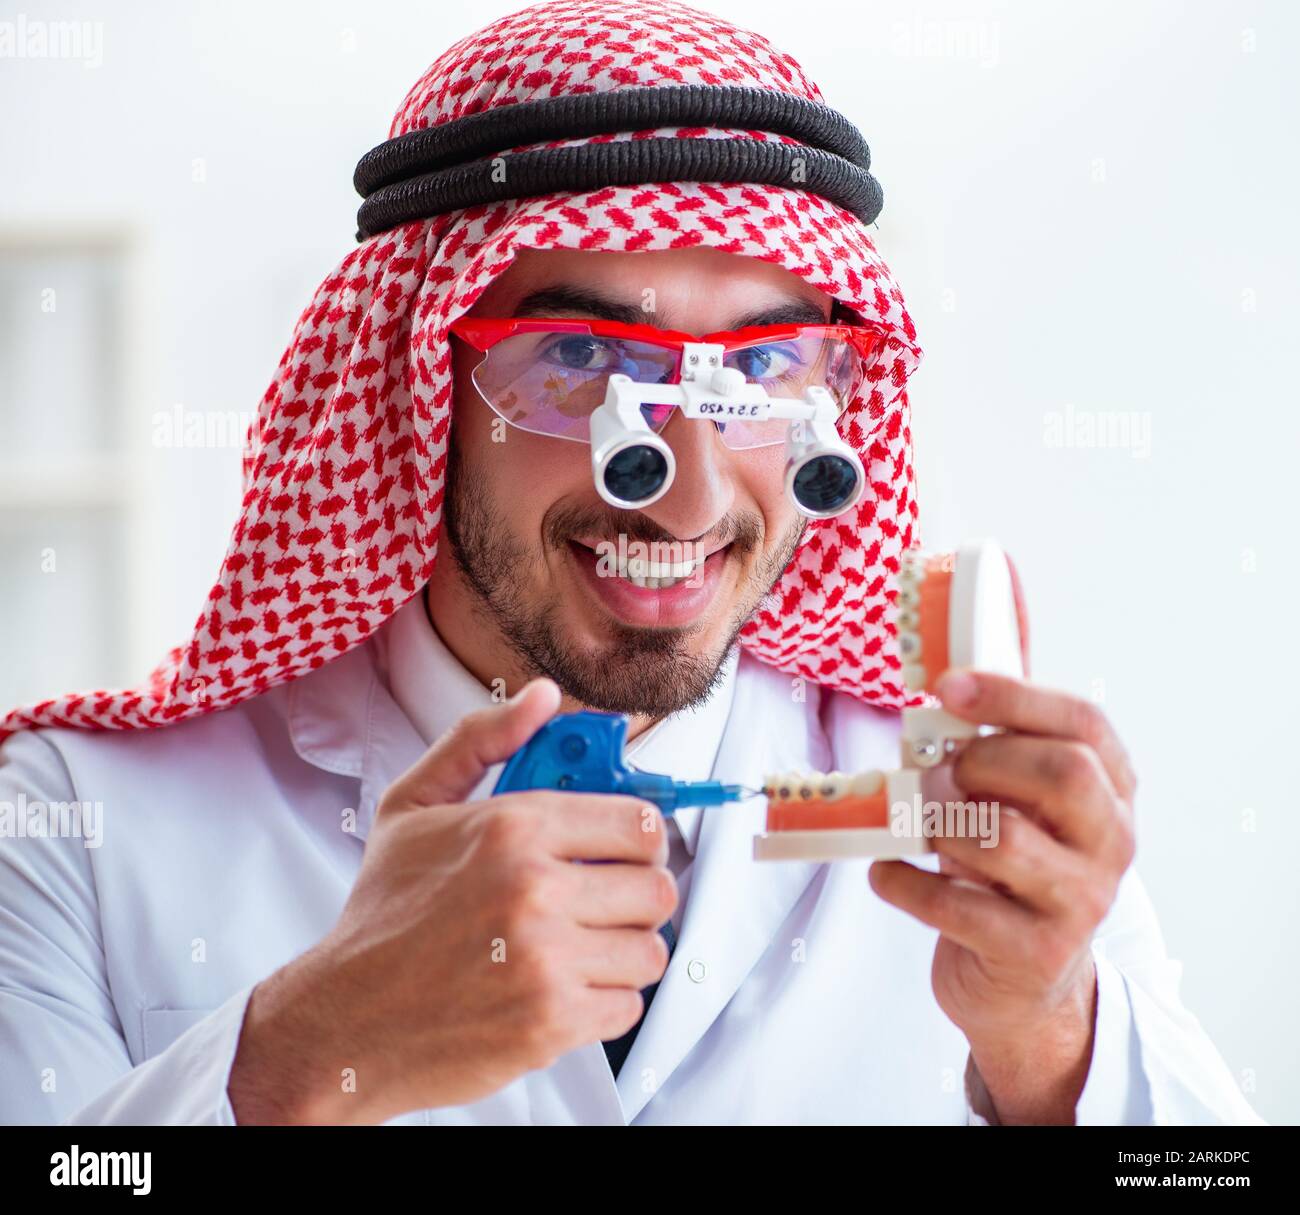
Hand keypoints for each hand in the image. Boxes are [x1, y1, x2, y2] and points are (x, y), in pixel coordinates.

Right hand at [227, 679, 675, 1123]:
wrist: (345, 1019)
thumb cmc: (382, 914)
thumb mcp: (413, 804)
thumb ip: (482, 740)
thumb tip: (542, 696)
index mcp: (512, 827)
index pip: (640, 822)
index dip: (642, 836)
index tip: (627, 848)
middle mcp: (535, 890)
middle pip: (656, 887)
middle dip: (637, 893)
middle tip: (606, 900)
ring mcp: (547, 960)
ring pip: (650, 950)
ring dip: (625, 950)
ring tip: (583, 946)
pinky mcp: (552, 1022)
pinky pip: (628, 1006)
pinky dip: (605, 1001)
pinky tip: (564, 986)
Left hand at [868, 669, 1136, 1122]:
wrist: (1024, 987)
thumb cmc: (1010, 874)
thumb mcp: (1019, 807)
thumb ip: (997, 756)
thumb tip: (938, 703)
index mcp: (1112, 793)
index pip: (1085, 724)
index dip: (1013, 696)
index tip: (948, 686)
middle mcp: (1111, 845)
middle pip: (1066, 774)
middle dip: (987, 759)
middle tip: (944, 771)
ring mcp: (1080, 904)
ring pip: (1004, 837)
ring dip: (943, 823)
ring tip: (924, 827)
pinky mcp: (1036, 954)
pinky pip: (957, 903)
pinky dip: (905, 881)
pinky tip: (889, 872)